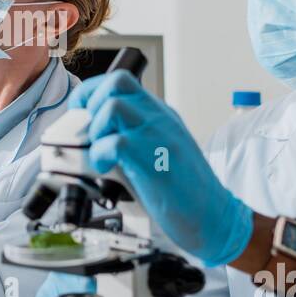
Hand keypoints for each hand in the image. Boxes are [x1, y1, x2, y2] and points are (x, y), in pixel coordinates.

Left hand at [69, 71, 254, 266]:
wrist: (214, 216)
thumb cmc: (183, 190)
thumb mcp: (156, 151)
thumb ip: (130, 136)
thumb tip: (91, 135)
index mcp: (159, 115)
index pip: (121, 80)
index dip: (92, 91)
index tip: (81, 112)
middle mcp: (159, 119)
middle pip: (116, 83)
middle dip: (91, 103)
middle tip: (90, 132)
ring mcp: (158, 136)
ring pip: (114, 107)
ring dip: (96, 129)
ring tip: (100, 152)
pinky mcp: (153, 160)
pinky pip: (116, 143)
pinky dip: (100, 155)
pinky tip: (106, 170)